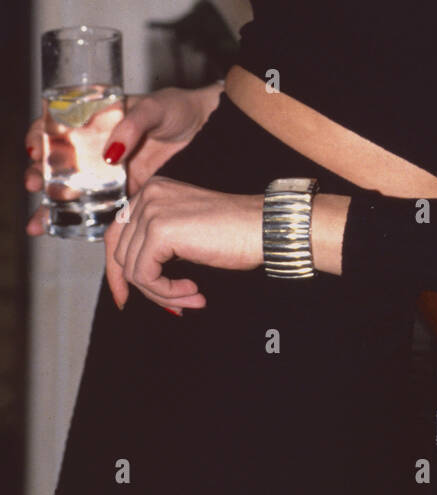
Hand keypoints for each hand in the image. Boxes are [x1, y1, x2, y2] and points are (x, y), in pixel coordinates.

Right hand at [23, 83, 223, 235]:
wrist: (207, 129)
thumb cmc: (177, 109)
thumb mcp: (154, 109)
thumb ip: (131, 126)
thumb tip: (109, 153)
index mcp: (96, 121)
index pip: (56, 128)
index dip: (39, 138)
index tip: (35, 150)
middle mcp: (96, 148)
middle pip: (56, 163)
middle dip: (38, 175)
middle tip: (35, 185)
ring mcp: (107, 172)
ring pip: (70, 189)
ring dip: (49, 204)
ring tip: (38, 219)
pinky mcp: (123, 191)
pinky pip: (95, 206)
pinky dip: (76, 219)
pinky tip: (57, 230)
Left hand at [105, 175, 264, 311]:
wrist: (263, 226)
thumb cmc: (234, 232)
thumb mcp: (186, 231)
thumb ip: (156, 242)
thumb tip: (128, 279)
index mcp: (153, 190)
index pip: (116, 234)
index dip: (117, 271)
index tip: (125, 297)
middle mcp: (148, 194)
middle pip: (120, 254)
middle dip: (144, 286)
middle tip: (173, 304)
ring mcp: (152, 210)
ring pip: (132, 269)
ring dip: (161, 292)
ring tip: (191, 297)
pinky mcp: (160, 231)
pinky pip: (145, 276)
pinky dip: (166, 291)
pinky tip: (194, 290)